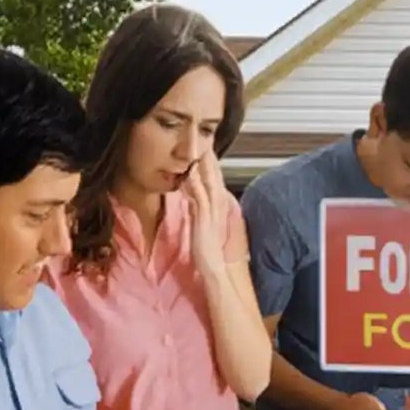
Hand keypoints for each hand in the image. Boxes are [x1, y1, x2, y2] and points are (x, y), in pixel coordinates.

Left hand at [184, 148, 229, 274]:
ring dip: (205, 168)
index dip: (212, 166)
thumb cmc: (208, 249)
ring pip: (209, 184)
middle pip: (215, 178)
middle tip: (205, 143)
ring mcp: (212, 212)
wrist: (215, 266)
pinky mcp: (204, 218)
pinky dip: (196, 185)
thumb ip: (197, 210)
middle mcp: (218, 207)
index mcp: (218, 208)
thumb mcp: (201, 224)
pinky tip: (190, 174)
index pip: (216, 182)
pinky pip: (199, 197)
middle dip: (210, 160)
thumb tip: (191, 199)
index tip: (207, 150)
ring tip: (199, 151)